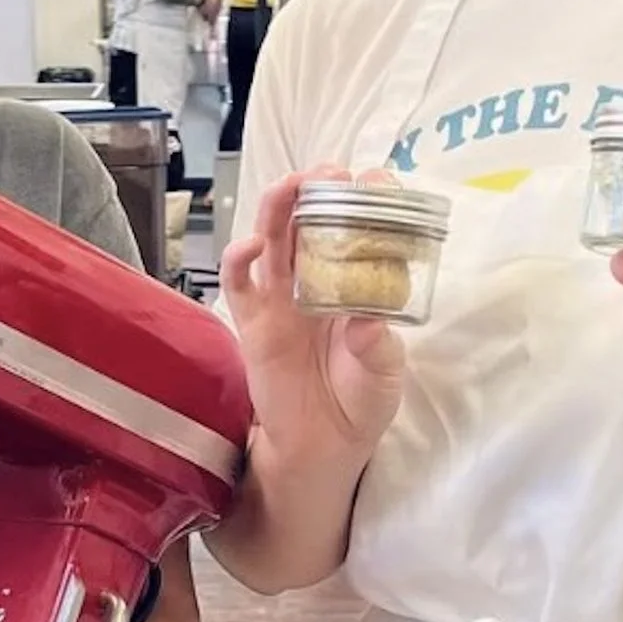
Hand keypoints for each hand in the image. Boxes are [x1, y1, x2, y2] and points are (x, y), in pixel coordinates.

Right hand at [219, 170, 406, 472]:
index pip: (358, 231)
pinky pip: (239, 283)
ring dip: (277, 209)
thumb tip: (367, 321)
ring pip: (273, 241)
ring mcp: (281, 299)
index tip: (374, 181)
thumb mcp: (383, 376)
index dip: (363, 202)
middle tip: (328, 172)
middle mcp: (316, 282)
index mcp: (355, 285)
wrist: (322, 448)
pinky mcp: (253, 321)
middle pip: (308, 223)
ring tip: (289, 187)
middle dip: (315, 191)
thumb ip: (378, 348)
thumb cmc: (360, 402)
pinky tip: (250, 245)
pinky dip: (239, 258)